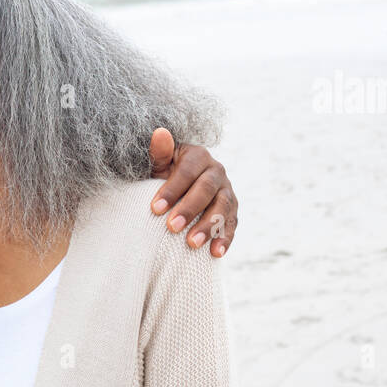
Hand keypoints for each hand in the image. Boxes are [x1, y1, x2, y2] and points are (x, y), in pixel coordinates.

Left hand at [148, 127, 237, 256]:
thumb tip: (159, 133)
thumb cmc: (162, 175)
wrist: (177, 188)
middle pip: (206, 189)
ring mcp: (227, 191)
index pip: (187, 172)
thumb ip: (159, 152)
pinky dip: (226, 238)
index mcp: (198, 156)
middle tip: (171, 228)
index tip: (155, 208)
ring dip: (208, 226)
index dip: (172, 189)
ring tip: (192, 244)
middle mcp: (216, 171)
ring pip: (223, 207)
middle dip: (189, 209)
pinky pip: (232, 224)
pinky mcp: (232, 210)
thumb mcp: (157, 164)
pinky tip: (216, 253)